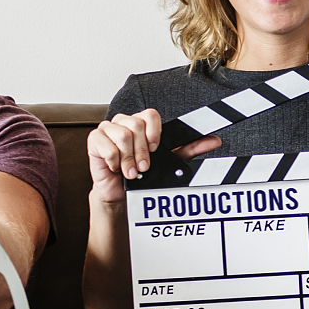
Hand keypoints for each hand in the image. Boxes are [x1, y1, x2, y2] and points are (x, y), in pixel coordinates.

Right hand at [86, 109, 221, 203]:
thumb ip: (190, 149)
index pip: (150, 114)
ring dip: (128, 158)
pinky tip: (116, 167)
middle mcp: (124, 122)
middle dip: (142, 151)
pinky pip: (104, 143)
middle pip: (136, 124)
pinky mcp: (95, 140)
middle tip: (143, 167)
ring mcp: (108, 129)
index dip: (154, 132)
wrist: (123, 193)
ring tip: (131, 171)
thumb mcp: (170, 162)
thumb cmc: (144, 175)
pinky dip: (113, 158)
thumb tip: (214, 141)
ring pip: (122, 134)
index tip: (156, 149)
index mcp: (142, 124)